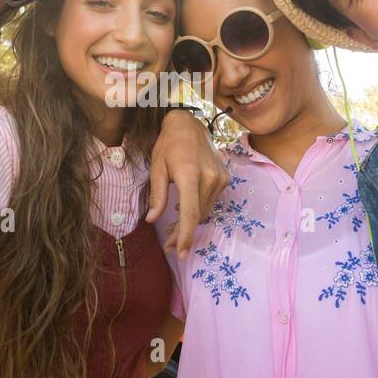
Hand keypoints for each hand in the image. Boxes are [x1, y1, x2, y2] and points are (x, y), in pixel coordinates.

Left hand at [146, 110, 228, 258]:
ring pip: (205, 210)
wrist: (189, 124)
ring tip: (174, 230)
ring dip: (191, 222)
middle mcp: (210, 177)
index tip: (180, 253)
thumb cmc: (168, 145)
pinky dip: (199, 209)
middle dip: (183, 233)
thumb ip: (157, 195)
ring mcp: (220, 177)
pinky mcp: (225, 178)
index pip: (190, 213)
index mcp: (190, 175)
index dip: (185, 236)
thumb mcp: (157, 168)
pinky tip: (186, 211)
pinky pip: (211, 201)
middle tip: (170, 245)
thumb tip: (152, 220)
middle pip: (197, 216)